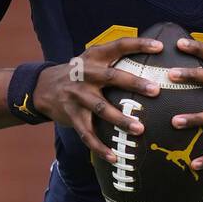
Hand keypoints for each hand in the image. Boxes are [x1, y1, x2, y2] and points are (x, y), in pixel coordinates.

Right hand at [32, 37, 162, 163]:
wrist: (43, 87)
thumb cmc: (80, 73)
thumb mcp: (92, 59)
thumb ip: (115, 57)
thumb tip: (153, 55)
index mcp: (94, 57)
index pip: (119, 46)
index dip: (139, 44)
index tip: (160, 46)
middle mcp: (85, 74)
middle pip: (111, 77)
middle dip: (134, 83)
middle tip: (155, 90)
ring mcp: (77, 96)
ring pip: (101, 108)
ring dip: (120, 119)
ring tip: (139, 129)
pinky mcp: (72, 116)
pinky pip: (87, 134)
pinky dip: (100, 148)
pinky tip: (114, 157)